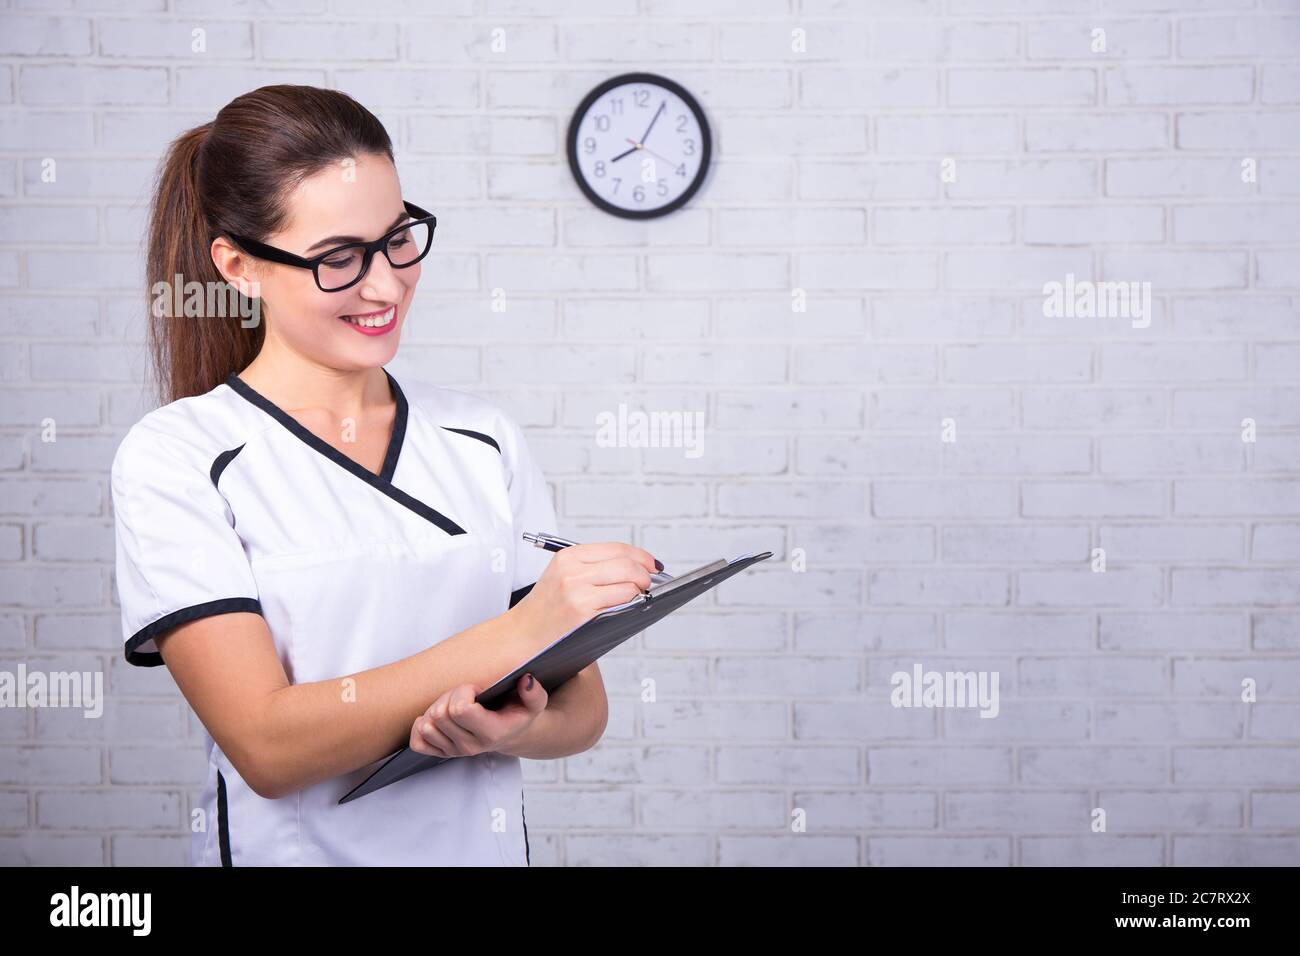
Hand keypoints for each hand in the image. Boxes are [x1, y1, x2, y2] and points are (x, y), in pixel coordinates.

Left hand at [409, 672, 547, 758]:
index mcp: (492, 733)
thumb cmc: (518, 713)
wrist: (513, 734)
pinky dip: (422, 725)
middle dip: (450, 695)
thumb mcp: (534, 703)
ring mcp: (455, 752)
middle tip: (466, 695)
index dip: (465, 691)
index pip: (460, 710)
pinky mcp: (442, 753)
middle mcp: (471, 747)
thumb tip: (526, 681)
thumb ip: (534, 693)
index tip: (477, 689)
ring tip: (455, 704)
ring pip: (427, 724)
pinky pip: (417, 741)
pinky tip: (439, 718)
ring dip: (437, 707)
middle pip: (440, 714)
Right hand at [511, 542, 660, 650]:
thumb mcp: (562, 577)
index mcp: (568, 556)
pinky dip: (634, 601)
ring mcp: (576, 589)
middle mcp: (572, 569)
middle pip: (626, 562)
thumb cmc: (546, 611)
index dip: (641, 556)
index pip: (617, 548)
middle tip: (650, 582)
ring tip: (642, 595)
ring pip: (629, 580)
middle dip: (646, 572)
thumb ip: (593, 568)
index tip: (653, 564)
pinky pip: (622, 600)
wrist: (521, 636)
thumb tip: (635, 567)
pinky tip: (633, 605)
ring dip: (642, 588)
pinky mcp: (582, 610)